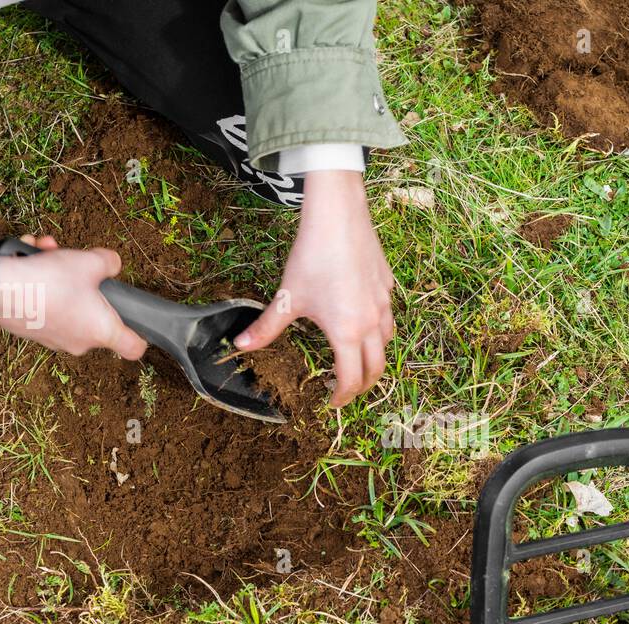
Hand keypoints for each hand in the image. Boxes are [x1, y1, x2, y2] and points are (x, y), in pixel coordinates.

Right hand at [0, 234, 146, 359]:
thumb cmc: (49, 280)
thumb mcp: (89, 261)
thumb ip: (109, 262)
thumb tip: (112, 264)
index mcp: (101, 332)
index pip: (133, 348)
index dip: (140, 334)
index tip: (136, 320)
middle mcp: (78, 341)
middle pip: (94, 313)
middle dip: (84, 282)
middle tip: (75, 263)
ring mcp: (52, 337)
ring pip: (65, 301)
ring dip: (57, 273)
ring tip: (45, 251)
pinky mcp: (29, 329)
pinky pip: (42, 302)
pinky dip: (37, 280)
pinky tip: (28, 257)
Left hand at [233, 170, 394, 406]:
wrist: (339, 215)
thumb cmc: (313, 256)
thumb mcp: (287, 296)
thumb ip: (266, 327)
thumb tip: (240, 346)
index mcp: (347, 333)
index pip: (350, 380)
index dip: (341, 397)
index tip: (331, 402)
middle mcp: (372, 324)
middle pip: (376, 369)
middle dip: (362, 385)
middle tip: (345, 390)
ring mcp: (384, 304)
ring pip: (387, 343)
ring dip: (373, 358)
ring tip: (356, 359)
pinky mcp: (388, 286)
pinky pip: (388, 317)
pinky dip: (379, 330)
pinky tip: (362, 319)